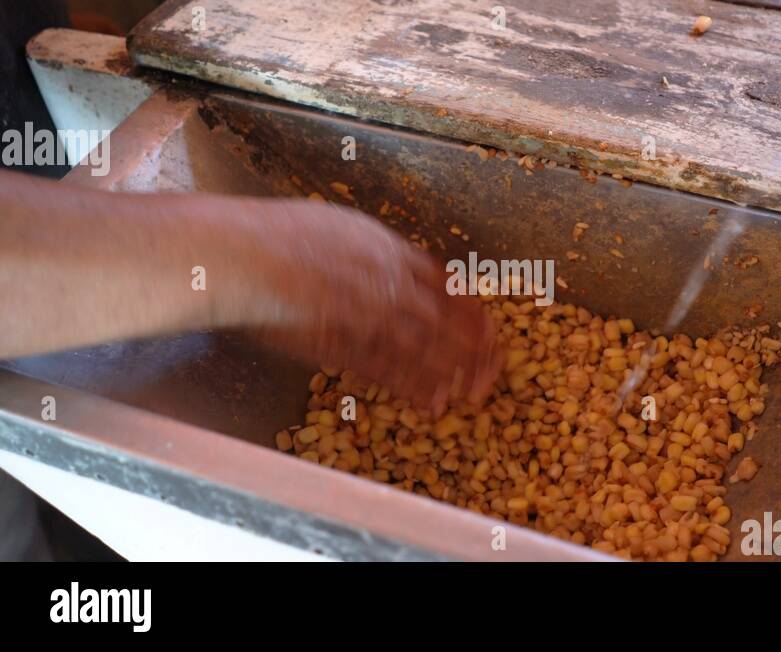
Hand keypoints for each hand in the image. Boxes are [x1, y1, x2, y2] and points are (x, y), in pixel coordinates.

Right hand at [219, 198, 500, 413]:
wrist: (243, 253)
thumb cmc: (273, 235)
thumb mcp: (333, 226)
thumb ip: (363, 247)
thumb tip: (377, 256)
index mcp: (384, 247)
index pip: (442, 280)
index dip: (467, 306)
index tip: (486, 323)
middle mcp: (386, 279)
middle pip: (446, 316)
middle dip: (475, 344)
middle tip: (497, 366)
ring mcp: (367, 311)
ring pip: (426, 347)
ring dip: (454, 372)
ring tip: (476, 393)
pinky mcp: (344, 342)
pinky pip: (389, 370)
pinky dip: (413, 388)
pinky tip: (431, 403)